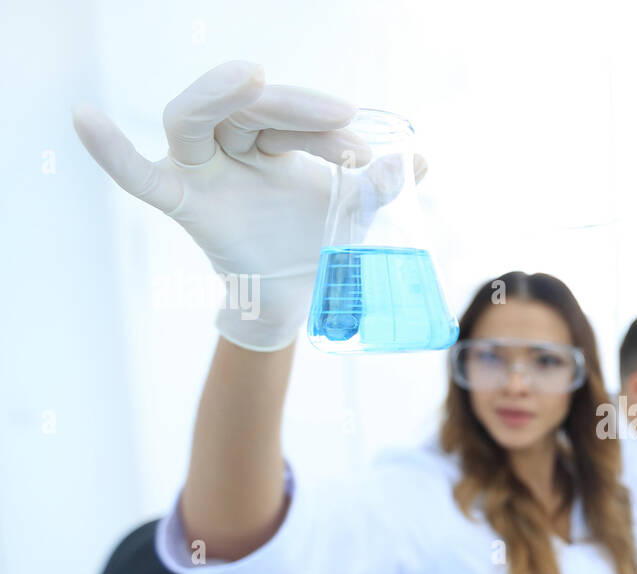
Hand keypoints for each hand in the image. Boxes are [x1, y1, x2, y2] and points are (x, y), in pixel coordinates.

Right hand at [73, 60, 423, 351]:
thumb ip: (381, 187)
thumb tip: (419, 160)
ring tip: (252, 75)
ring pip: (193, 118)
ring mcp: (203, 173)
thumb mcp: (355, 215)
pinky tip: (82, 117)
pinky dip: (110, 152)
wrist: (296, 300)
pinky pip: (140, 180)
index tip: (365, 153)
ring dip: (219, 93)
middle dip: (293, 104)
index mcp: (270, 143)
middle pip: (245, 107)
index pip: (289, 117)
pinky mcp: (185, 206)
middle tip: (342, 117)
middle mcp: (230, 149)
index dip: (324, 126)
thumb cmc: (317, 245)